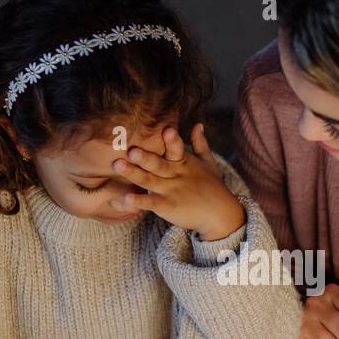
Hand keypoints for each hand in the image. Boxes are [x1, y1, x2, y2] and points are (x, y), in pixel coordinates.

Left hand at [112, 124, 245, 241]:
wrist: (221, 215)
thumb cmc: (212, 186)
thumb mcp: (208, 162)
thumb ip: (200, 143)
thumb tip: (197, 124)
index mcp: (183, 162)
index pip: (177, 149)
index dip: (172, 141)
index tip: (166, 130)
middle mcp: (175, 175)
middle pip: (158, 164)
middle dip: (145, 157)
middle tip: (130, 149)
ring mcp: (170, 191)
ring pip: (149, 181)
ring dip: (133, 174)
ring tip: (117, 166)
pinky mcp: (167, 206)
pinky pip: (150, 203)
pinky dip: (138, 201)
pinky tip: (125, 198)